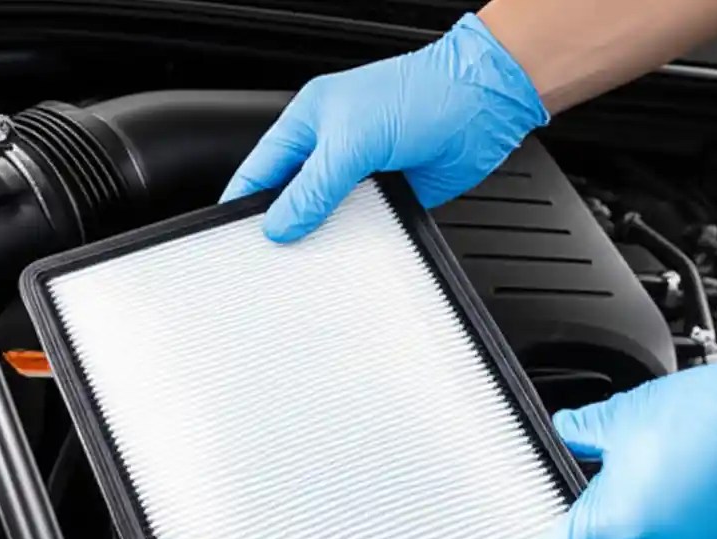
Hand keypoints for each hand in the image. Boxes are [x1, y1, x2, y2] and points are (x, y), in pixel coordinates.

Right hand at [220, 13, 547, 241]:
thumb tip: (280, 223)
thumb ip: (314, 186)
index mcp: (309, 123)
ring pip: (329, 219)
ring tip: (310, 266)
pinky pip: (366, 230)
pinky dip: (360, 245)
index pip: (261, 169)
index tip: (233, 236)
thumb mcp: (353, 140)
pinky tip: (352, 260)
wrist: (482, 104)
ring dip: (325, 239)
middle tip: (272, 260)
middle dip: (284, 227)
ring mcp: (363, 175)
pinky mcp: (393, 198)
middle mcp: (333, 149)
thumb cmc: (421, 94)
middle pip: (293, 199)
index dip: (246, 201)